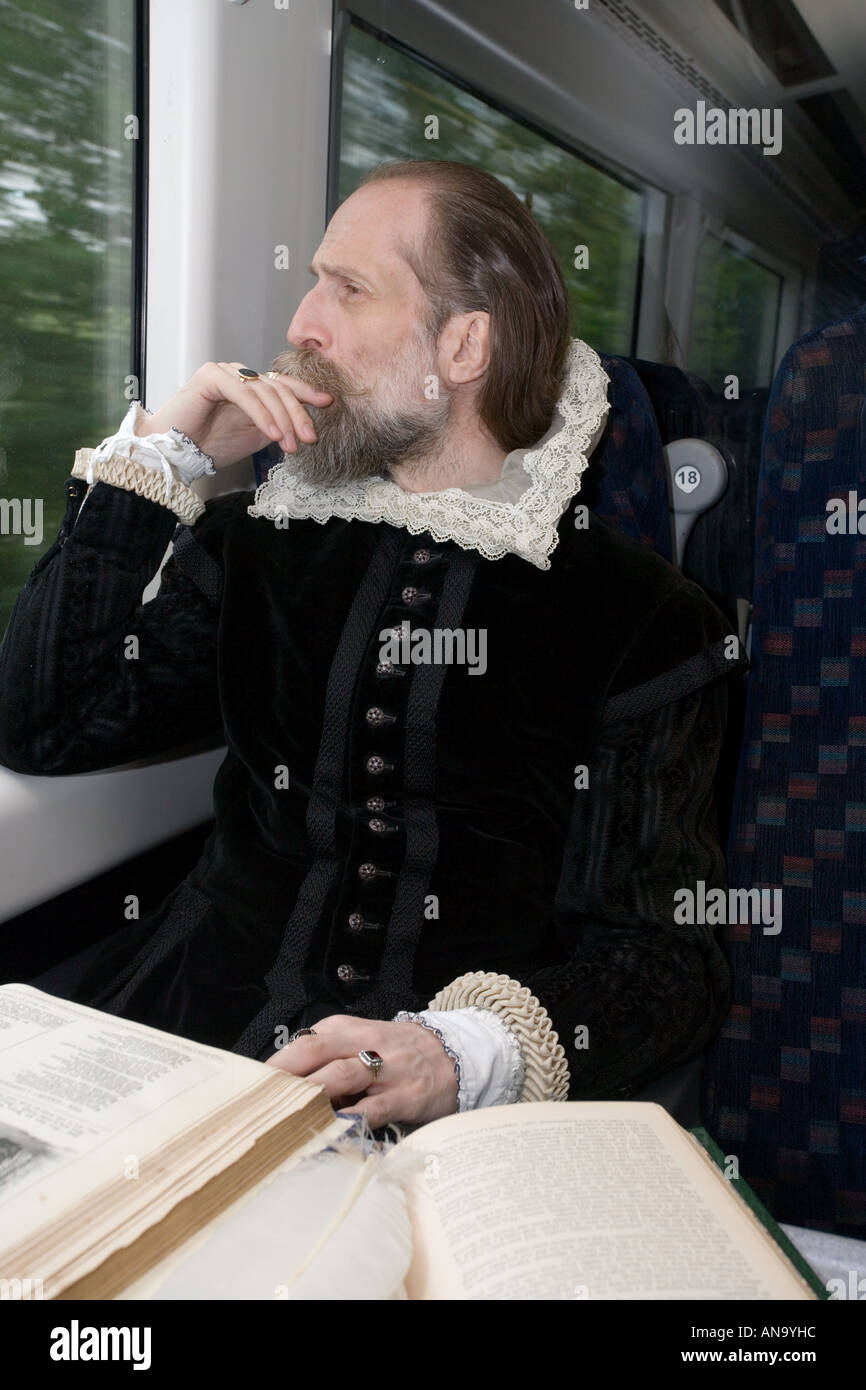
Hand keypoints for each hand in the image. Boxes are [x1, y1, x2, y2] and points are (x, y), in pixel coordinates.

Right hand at [137, 361, 333, 468]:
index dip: (306, 393)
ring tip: (291, 444)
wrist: (175, 451)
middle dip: (298, 414)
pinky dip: (261, 413)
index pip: (283, 385)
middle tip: (310, 438)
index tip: (328, 403)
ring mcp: (224, 372)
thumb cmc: (211, 444)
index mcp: (250, 386)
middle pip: (277, 388)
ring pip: (264, 391)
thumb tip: (305, 426)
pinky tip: (272, 433)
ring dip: (282, 419)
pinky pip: (243, 393)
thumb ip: (277, 426)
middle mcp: (239, 374)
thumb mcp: (255, 436)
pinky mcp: (210, 376)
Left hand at [265, 1015, 458, 1127]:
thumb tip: (286, 1087)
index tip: (249, 1086)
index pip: (304, 1042)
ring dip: (309, 1095)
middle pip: (314, 1051)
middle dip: (282, 1074)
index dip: (275, 1064)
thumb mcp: (363, 1039)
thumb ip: (328, 1055)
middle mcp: (363, 1044)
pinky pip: (370, 1110)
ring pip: (339, 1076)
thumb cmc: (399, 1052)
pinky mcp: (402, 1097)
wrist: (455, 1055)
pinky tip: (328, 1134)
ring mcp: (384, 1071)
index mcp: (347, 1029)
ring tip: (281, 1115)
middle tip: (255, 1099)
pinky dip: (347, 1122)